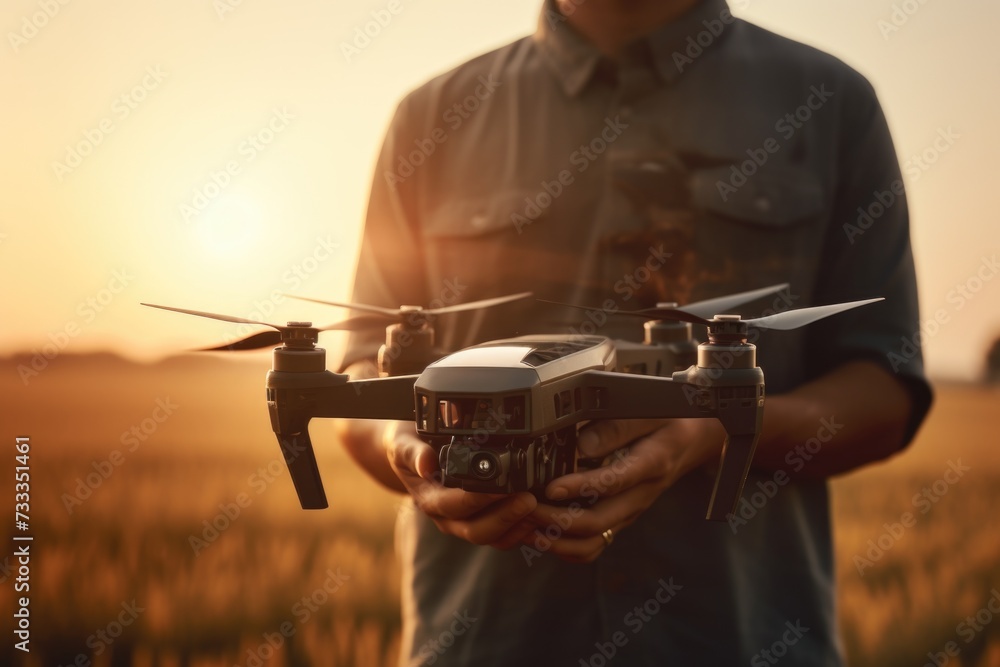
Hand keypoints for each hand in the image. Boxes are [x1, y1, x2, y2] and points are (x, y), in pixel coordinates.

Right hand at [384, 422, 538, 548]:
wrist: (411, 452)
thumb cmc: (408, 445)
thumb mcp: (403, 443)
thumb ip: (413, 452)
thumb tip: (425, 464)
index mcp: (429, 499)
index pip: (455, 506)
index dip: (480, 499)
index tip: (503, 486)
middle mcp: (446, 516)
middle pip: (476, 530)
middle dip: (505, 517)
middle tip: (529, 499)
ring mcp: (463, 522)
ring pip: (491, 537)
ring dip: (515, 525)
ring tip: (537, 507)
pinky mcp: (479, 521)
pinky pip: (500, 536)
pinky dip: (518, 531)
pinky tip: (535, 517)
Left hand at [522, 418, 726, 562]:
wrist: (696, 441)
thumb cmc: (668, 420)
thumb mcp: (648, 411)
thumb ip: (616, 427)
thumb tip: (581, 446)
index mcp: (649, 464)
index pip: (613, 482)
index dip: (579, 488)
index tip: (551, 486)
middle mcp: (640, 495)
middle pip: (598, 523)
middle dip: (556, 520)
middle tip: (525, 506)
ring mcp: (631, 511)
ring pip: (593, 542)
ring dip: (558, 541)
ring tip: (527, 527)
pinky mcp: (622, 518)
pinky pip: (595, 545)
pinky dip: (566, 547)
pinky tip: (542, 534)